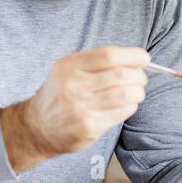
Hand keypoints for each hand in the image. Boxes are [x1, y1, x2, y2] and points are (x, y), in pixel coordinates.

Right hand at [0, 46, 149, 172]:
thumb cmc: (60, 95)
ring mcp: (80, 108)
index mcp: (69, 66)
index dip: (132, 56)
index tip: (144, 58)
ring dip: (138, 92)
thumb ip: (96, 62)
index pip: (109, 55)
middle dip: (139, 76)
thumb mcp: (68, 70)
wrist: (37, 127)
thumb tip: (136, 59)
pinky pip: (121, 113)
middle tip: (141, 78)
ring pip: (125, 95)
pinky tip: (126, 106)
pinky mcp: (88, 126)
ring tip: (136, 92)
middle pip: (121, 75)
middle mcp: (73, 85)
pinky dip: (130, 107)